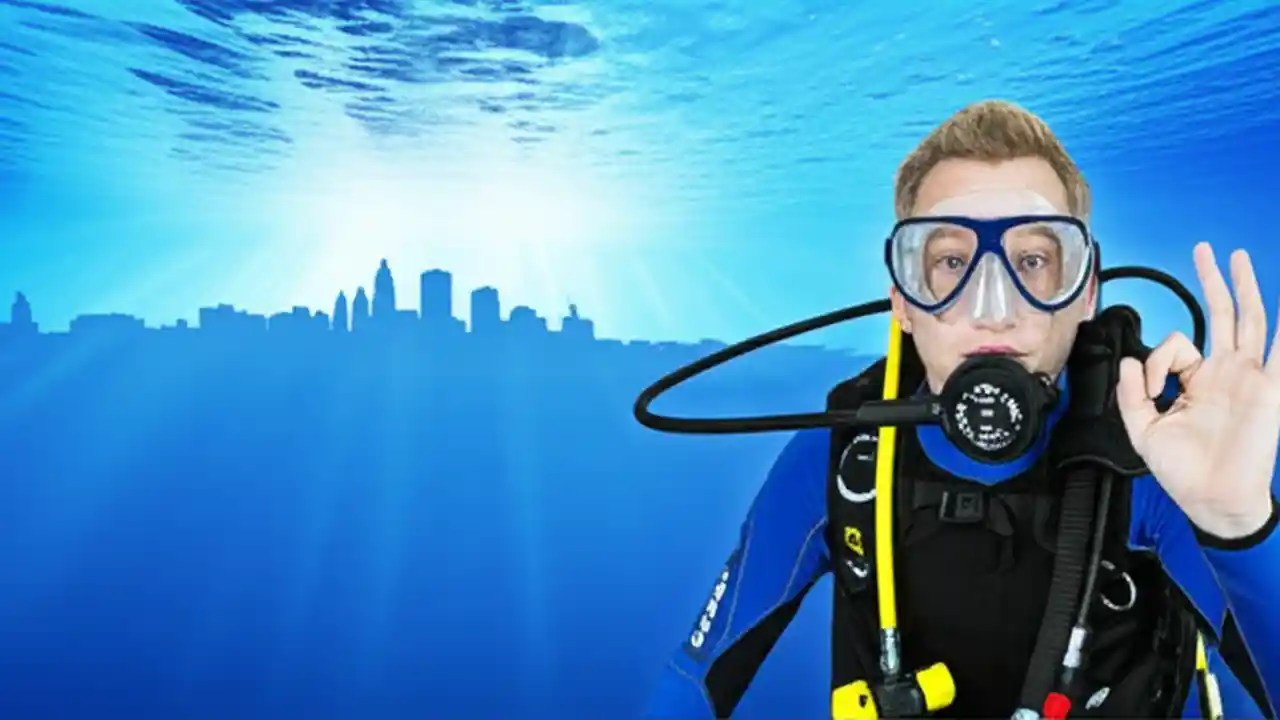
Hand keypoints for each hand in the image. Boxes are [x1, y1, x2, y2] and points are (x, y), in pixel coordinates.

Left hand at [1115, 242, 1279, 538]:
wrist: (1212, 500)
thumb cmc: (1183, 471)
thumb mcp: (1143, 430)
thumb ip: (1131, 394)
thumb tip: (1130, 359)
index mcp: (1195, 381)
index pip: (1177, 346)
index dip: (1158, 357)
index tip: (1147, 378)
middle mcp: (1224, 374)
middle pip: (1221, 316)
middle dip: (1213, 282)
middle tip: (1206, 250)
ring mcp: (1248, 379)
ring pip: (1249, 322)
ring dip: (1245, 289)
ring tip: (1238, 257)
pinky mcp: (1268, 392)